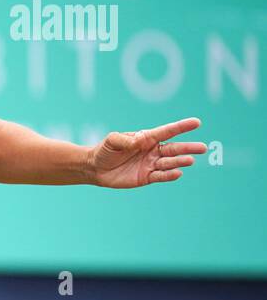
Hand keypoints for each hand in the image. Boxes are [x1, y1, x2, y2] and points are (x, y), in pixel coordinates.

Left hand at [87, 117, 206, 187]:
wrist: (95, 168)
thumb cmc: (105, 150)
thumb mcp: (112, 141)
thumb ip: (125, 140)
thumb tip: (139, 141)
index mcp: (146, 138)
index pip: (167, 131)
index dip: (181, 127)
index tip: (197, 122)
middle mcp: (152, 151)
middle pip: (174, 149)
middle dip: (188, 148)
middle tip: (203, 147)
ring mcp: (151, 164)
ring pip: (169, 163)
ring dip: (180, 162)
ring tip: (189, 160)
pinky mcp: (146, 177)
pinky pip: (161, 176)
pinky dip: (170, 175)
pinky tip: (178, 173)